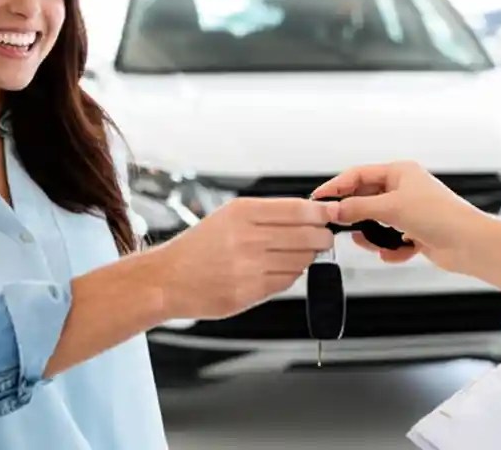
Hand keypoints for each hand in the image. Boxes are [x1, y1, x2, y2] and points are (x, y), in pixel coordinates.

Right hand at [152, 197, 335, 318]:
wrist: (168, 279)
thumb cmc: (199, 247)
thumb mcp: (228, 216)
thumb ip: (267, 214)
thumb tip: (309, 213)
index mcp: (243, 212)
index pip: (299, 209)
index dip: (322, 213)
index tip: (332, 214)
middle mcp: (248, 237)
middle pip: (307, 235)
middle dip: (323, 237)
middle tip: (324, 237)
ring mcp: (250, 267)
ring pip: (301, 260)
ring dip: (308, 257)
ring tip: (299, 253)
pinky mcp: (250, 292)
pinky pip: (287, 281)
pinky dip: (291, 274)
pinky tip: (280, 269)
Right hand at [313, 161, 500, 292]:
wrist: (470, 244)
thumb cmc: (440, 216)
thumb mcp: (392, 207)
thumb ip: (358, 208)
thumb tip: (334, 210)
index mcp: (400, 172)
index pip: (358, 174)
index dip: (336, 186)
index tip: (318, 200)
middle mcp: (405, 189)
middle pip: (366, 199)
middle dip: (355, 215)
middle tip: (338, 225)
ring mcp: (410, 211)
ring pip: (377, 222)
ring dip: (373, 235)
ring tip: (370, 243)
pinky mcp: (416, 232)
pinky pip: (392, 240)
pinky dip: (391, 249)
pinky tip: (397, 252)